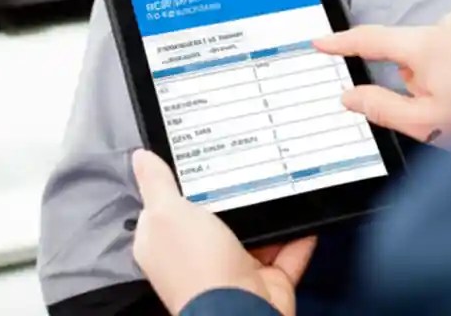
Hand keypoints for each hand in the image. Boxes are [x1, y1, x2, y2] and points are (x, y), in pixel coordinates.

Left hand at [131, 149, 316, 314]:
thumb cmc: (196, 262)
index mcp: (166, 242)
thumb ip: (156, 184)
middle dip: (232, 190)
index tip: (201, 150)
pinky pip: (288, 250)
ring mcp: (235, 269)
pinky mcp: (268, 279)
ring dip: (269, 209)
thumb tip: (140, 155)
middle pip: (216, 215)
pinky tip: (309, 206)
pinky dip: (300, 233)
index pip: (168, 205)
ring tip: (281, 172)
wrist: (240, 311)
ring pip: (255, 231)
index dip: (182, 180)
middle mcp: (198, 255)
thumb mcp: (166, 214)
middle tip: (248, 155)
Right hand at [315, 12, 450, 148]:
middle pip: (409, 53)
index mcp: (423, 45)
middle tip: (440, 109)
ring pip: (437, 52)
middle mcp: (446, 26)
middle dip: (415, 79)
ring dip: (442, 74)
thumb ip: (380, 107)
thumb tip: (349, 97)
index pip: (370, 40)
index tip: (322, 41)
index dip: (342, 43)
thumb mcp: (423, 122)